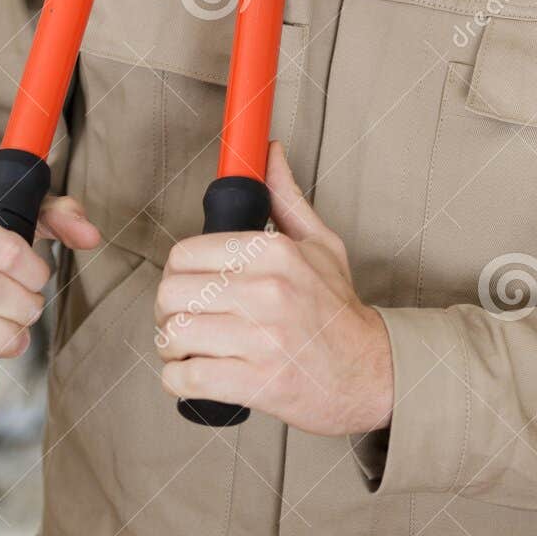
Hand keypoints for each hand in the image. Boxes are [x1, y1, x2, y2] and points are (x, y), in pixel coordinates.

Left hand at [156, 139, 393, 435]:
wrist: (370, 371)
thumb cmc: (338, 310)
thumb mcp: (320, 244)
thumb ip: (286, 198)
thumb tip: (269, 152)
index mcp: (274, 252)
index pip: (186, 253)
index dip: (176, 273)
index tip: (186, 286)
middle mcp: (266, 291)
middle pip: (171, 294)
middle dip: (166, 311)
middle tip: (181, 320)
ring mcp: (261, 338)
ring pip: (174, 335)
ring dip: (171, 348)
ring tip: (188, 349)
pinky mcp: (257, 383)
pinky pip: (187, 379)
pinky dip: (179, 381)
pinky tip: (194, 374)